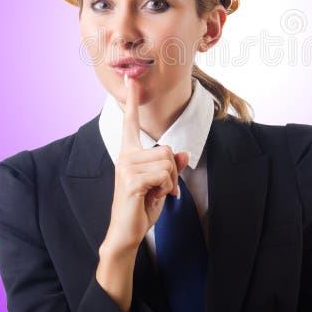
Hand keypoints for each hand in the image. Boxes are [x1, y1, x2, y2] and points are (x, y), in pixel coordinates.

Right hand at [102, 74, 189, 253]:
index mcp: (130, 153)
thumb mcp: (162, 184)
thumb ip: (171, 167)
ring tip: (155, 193)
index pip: (130, 122)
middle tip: (162, 189)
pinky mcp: (131, 179)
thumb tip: (185, 154)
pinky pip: (165, 174)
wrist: (127, 233)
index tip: (131, 78)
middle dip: (173, 172)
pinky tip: (152, 198)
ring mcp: (126, 166)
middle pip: (167, 149)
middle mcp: (126, 155)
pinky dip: (166, 188)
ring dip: (170, 181)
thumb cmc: (142, 207)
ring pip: (168, 162)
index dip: (132, 100)